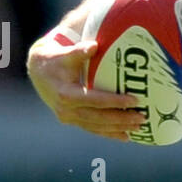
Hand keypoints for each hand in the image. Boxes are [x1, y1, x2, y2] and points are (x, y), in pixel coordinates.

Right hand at [27, 36, 146, 140]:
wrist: (39, 71)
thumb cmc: (57, 59)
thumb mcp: (66, 54)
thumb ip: (79, 51)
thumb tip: (94, 46)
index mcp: (65, 94)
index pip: (94, 100)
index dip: (114, 101)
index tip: (134, 100)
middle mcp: (66, 110)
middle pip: (98, 117)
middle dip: (121, 119)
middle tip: (142, 117)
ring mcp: (68, 117)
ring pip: (96, 126)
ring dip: (118, 129)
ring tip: (139, 127)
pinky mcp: (71, 121)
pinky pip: (93, 129)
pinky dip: (109, 133)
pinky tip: (126, 136)